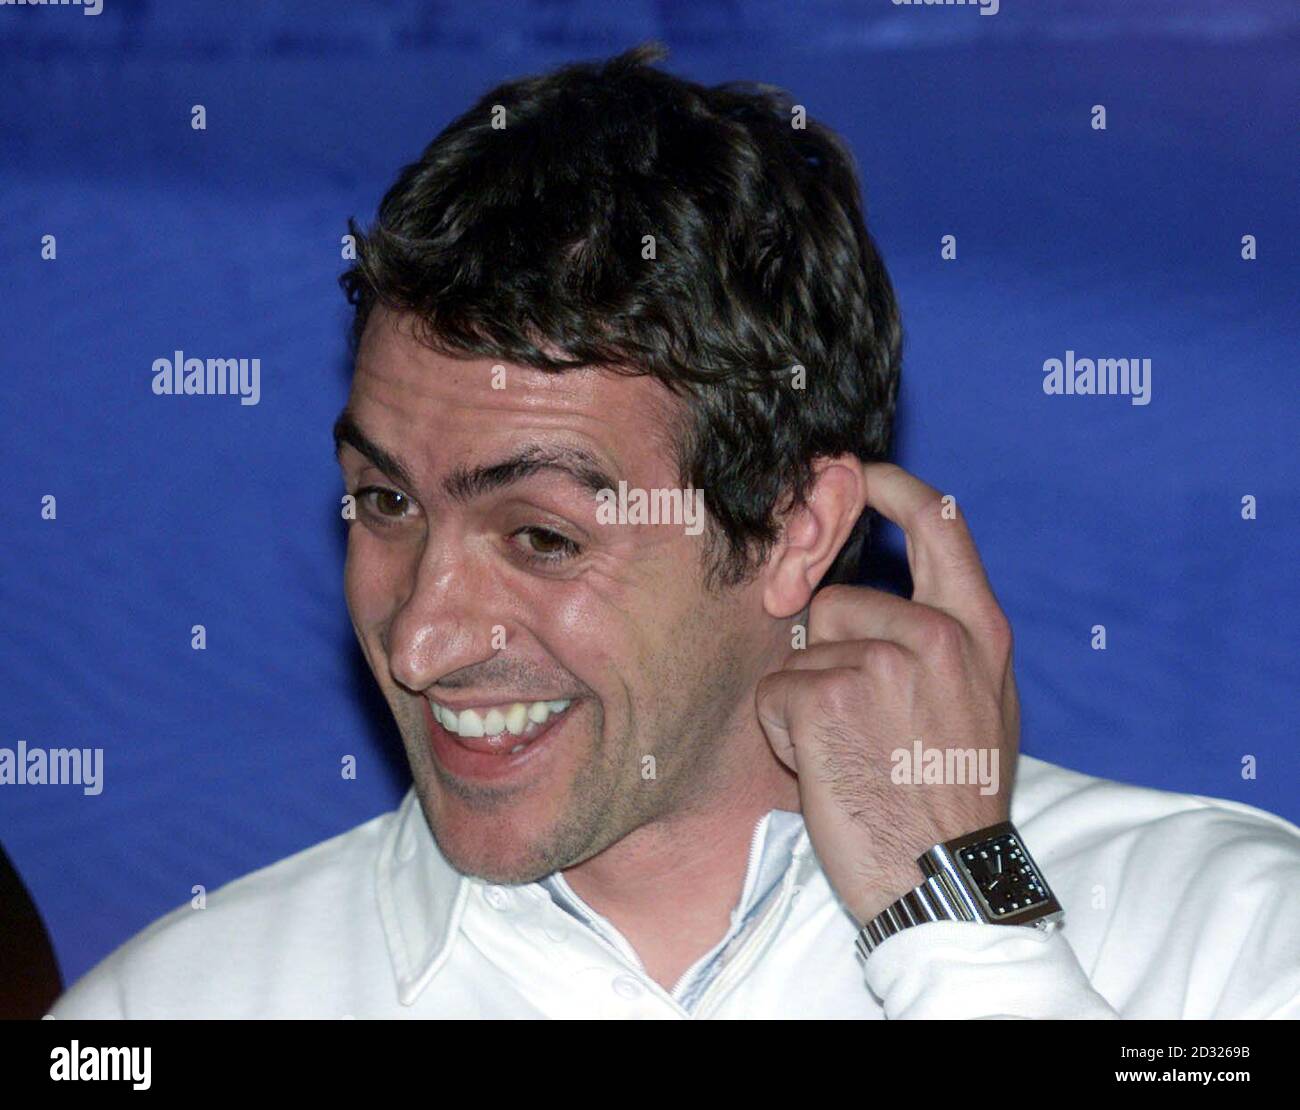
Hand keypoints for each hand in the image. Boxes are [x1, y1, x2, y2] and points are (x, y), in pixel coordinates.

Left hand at [756, 463, 1018, 923]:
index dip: (891, 487)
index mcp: (978, 630)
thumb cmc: (956, 797)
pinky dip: (785, 730)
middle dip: (831, 654)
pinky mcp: (826, 698)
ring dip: (809, 697)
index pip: (938, 523)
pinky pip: (776, 691)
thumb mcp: (983, 702)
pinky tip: (826, 767)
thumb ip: (944, 639)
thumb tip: (884, 600)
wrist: (945, 878)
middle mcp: (934, 634)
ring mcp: (880, 662)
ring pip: (803, 649)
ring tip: (852, 751)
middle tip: (866, 725)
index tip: (857, 474)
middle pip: (839, 601)